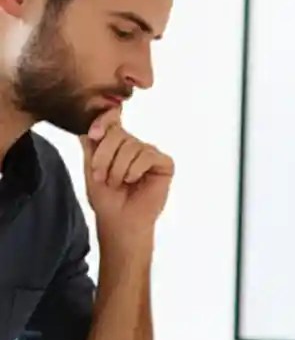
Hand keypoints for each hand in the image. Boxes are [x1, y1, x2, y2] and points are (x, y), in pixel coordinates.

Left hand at [80, 107, 173, 246]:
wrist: (119, 220)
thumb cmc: (106, 198)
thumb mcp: (91, 167)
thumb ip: (90, 144)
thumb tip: (85, 122)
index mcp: (117, 144)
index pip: (113, 120)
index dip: (104, 121)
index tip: (93, 134)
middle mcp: (134, 145)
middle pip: (118, 133)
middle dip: (104, 155)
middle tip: (100, 176)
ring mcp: (150, 153)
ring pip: (131, 146)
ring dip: (118, 168)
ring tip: (116, 183)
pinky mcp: (164, 163)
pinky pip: (147, 156)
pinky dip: (135, 169)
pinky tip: (133, 181)